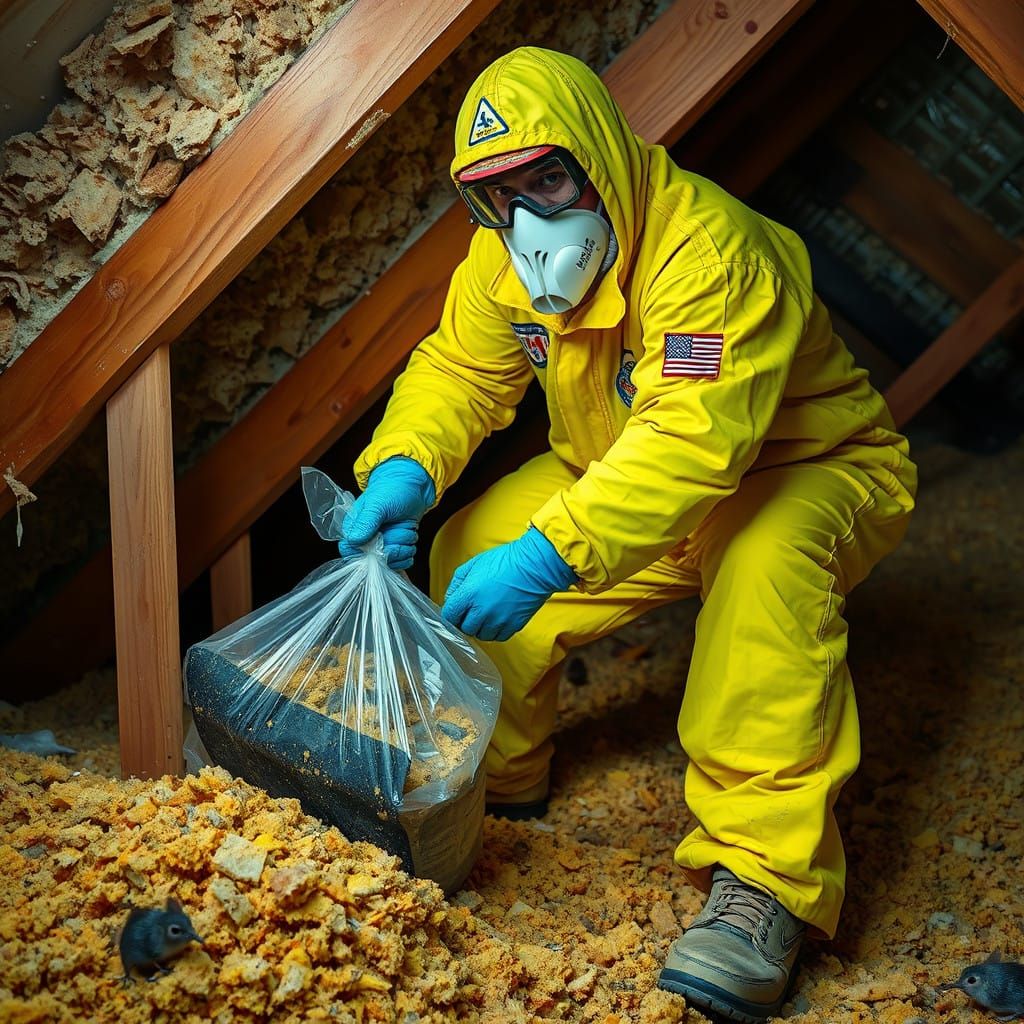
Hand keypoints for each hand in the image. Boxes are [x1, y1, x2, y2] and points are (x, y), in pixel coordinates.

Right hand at [339, 457, 434, 569]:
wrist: (414, 486)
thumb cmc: (393, 489)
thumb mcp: (378, 504)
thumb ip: (366, 522)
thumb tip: (354, 540)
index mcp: (353, 527)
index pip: (349, 551)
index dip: (366, 553)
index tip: (381, 544)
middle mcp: (364, 539)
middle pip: (374, 560)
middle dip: (392, 546)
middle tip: (398, 527)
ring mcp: (380, 545)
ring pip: (390, 561)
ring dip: (403, 547)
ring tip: (405, 528)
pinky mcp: (394, 549)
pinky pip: (401, 563)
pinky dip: (409, 553)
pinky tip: (410, 539)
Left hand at [441, 527, 575, 640]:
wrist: (535, 565)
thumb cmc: (505, 560)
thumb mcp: (474, 564)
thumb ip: (457, 582)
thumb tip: (450, 597)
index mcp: (469, 594)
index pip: (450, 616)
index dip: (452, 613)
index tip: (456, 610)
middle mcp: (482, 611)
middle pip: (465, 629)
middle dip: (466, 620)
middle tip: (473, 610)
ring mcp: (498, 620)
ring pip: (481, 636)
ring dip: (481, 627)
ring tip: (487, 613)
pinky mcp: (513, 625)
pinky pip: (499, 637)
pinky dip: (496, 630)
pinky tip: (499, 617)